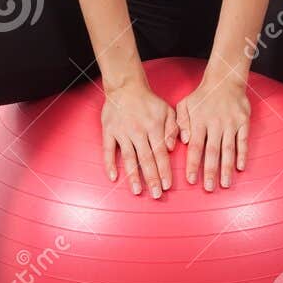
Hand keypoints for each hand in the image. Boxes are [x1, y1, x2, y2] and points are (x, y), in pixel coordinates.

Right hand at [101, 80, 176, 198]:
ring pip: (129, 157)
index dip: (164, 171)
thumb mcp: (167, 110)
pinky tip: (113, 177)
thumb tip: (172, 147)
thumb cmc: (149, 101)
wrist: (126, 87)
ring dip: (133, 176)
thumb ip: (173, 128)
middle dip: (152, 178)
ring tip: (137, 191)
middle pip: (146, 159)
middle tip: (156, 195)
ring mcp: (122, 132)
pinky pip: (108, 150)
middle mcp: (138, 131)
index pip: (161, 153)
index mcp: (154, 127)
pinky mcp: (108, 131)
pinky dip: (109, 164)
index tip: (167, 186)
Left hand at [177, 71, 249, 190]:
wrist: (224, 80)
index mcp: (199, 121)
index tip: (191, 180)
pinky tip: (240, 167)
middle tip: (209, 188)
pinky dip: (242, 154)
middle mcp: (215, 124)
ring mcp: (230, 123)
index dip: (193, 164)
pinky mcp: (243, 122)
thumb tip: (184, 141)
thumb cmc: (202, 96)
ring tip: (225, 183)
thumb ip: (180, 122)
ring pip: (228, 149)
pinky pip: (243, 141)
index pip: (195, 147)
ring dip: (226, 168)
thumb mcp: (184, 104)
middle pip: (212, 151)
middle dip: (210, 171)